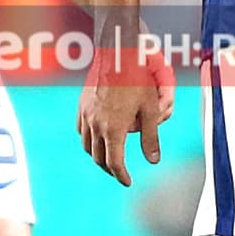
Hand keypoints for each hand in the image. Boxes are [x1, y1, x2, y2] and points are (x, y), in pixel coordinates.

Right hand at [75, 53, 174, 185]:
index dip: (121, 176)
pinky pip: (81, 130)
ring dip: (97, 156)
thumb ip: (150, 137)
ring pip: (87, 145)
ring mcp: (86, 114)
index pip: (115, 163)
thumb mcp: (150, 109)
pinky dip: (88, 139)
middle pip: (99, 158)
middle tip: (120, 173)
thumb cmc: (137, 79)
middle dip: (110, 169)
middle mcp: (96, 125)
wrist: (117, 53)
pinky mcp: (81, 104)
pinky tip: (96, 138)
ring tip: (107, 159)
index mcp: (113, 129)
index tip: (128, 182)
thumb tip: (153, 161)